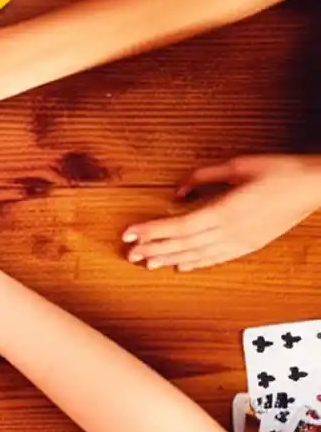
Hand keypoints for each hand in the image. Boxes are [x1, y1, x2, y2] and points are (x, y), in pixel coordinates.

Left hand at [123, 155, 320, 271]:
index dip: (152, 231)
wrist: (313, 187)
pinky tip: (181, 266)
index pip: (179, 226)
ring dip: (171, 259)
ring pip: (199, 254)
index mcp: (226, 211)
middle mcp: (232, 231)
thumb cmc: (277, 172)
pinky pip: (217, 258)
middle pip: (184, 244)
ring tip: (147, 263)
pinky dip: (197, 262)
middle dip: (154, 249)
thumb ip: (202, 178)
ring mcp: (242, 241)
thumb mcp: (236, 166)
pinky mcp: (250, 245)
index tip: (130, 233)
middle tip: (129, 254)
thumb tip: (177, 191)